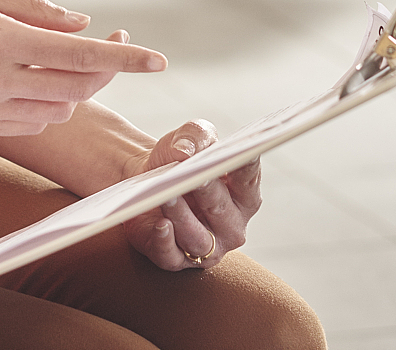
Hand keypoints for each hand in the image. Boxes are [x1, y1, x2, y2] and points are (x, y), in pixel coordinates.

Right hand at [0, 0, 165, 134]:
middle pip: (75, 86)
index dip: (124, 58)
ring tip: (64, 61)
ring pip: (55, 109)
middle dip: (103, 71)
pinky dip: (44, 105)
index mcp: (2, 41)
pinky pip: (28, 124)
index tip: (158, 60)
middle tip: (114, 50)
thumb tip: (81, 25)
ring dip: (73, 88)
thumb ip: (35, 11)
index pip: (80, 54)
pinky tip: (36, 83)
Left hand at [119, 120, 261, 272]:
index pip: (248, 180)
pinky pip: (172, 256)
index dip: (246, 166)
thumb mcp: (189, 137)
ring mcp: (206, 247)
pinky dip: (165, 242)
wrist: (146, 182)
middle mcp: (231, 225)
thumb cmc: (178, 161)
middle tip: (197, 176)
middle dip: (209, 192)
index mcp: (244, 195)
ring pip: (197, 236)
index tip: (242, 152)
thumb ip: (195, 135)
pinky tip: (160, 225)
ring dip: (183, 216)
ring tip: (168, 195)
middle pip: (221, 209)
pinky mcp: (176, 260)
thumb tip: (185, 151)